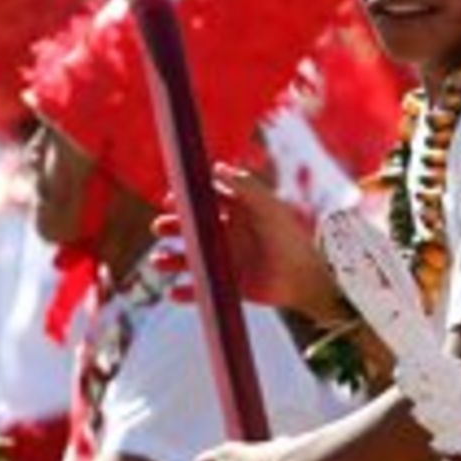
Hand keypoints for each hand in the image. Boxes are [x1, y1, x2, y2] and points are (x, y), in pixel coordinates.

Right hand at [153, 163, 341, 319]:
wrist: (303, 279)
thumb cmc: (289, 238)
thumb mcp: (269, 208)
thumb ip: (246, 186)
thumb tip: (216, 167)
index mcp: (235, 213)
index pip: (203, 202)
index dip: (184, 201)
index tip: (169, 200)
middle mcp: (226, 235)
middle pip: (189, 229)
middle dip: (170, 227)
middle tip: (160, 227)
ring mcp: (225, 262)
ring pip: (188, 260)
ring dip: (169, 260)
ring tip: (157, 262)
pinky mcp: (227, 287)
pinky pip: (200, 290)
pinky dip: (185, 293)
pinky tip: (173, 293)